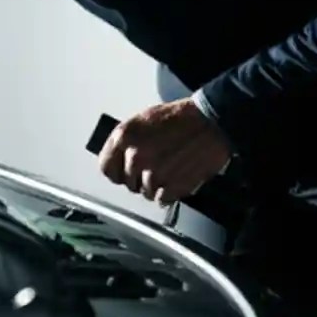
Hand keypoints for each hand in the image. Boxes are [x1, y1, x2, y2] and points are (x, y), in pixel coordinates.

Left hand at [98, 99, 231, 205]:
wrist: (211, 122)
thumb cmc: (181, 118)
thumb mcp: (142, 120)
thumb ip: (127, 140)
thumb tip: (118, 156)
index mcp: (123, 136)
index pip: (105, 167)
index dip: (116, 172)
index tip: (122, 174)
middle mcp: (135, 156)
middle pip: (128, 182)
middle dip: (139, 178)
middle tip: (154, 168)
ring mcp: (153, 173)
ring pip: (146, 192)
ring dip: (157, 186)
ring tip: (170, 170)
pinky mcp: (172, 187)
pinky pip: (163, 199)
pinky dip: (170, 193)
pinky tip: (177, 178)